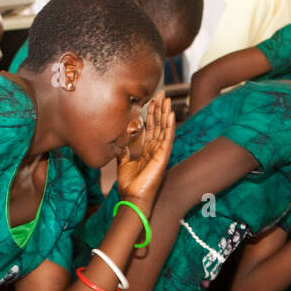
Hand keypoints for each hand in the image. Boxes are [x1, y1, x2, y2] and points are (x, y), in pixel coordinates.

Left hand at [116, 93, 175, 207]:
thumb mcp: (123, 163)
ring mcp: (160, 152)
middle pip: (158, 124)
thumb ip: (123, 151)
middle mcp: (155, 149)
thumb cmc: (129, 184)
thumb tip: (119, 141)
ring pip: (164, 128)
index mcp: (146, 150)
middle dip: (159, 108)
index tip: (150, 100)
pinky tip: (171, 113)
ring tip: (167, 98)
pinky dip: (170, 125)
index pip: (150, 128)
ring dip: (165, 112)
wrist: (133, 197)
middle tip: (161, 93)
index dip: (150, 114)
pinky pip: (168, 137)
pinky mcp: (163, 156)